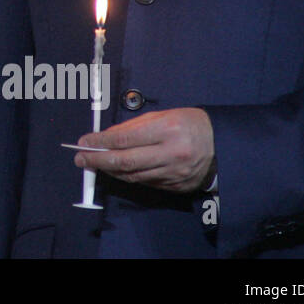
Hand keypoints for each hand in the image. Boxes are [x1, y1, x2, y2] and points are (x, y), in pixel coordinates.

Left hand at [75, 107, 214, 193]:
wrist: (223, 146)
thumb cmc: (190, 124)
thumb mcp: (163, 116)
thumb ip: (133, 127)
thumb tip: (106, 137)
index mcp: (167, 130)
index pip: (125, 139)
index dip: (100, 142)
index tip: (83, 142)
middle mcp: (171, 154)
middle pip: (126, 161)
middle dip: (99, 161)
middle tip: (80, 159)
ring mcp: (175, 173)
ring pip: (133, 176)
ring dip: (111, 170)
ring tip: (96, 164)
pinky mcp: (177, 187)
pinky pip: (146, 183)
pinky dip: (129, 176)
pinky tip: (118, 170)